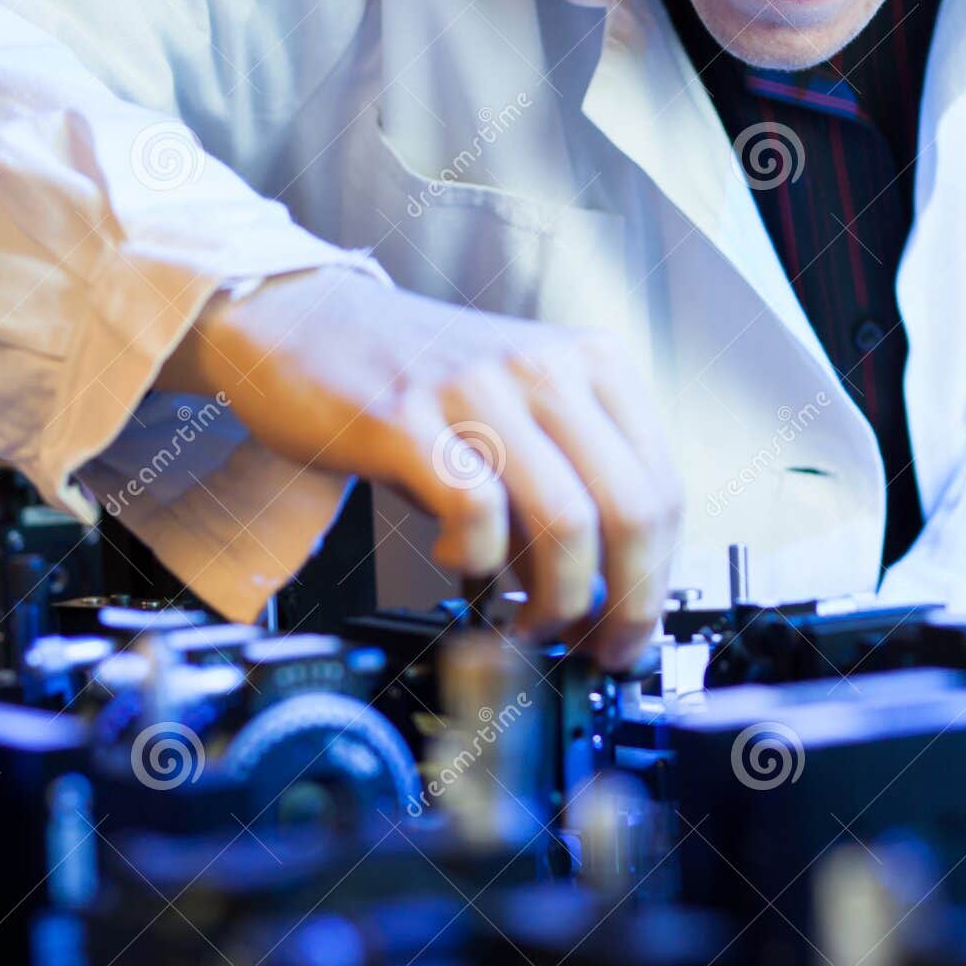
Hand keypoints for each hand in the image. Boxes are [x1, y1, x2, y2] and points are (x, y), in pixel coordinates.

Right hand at [160, 267, 682, 668]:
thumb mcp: (511, 419)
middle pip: (631, 510)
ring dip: (555, 600)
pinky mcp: (407, 419)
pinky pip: (474, 511)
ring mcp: (478, 389)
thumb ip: (560, 491)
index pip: (663, 487)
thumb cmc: (413, 378)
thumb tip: (602, 592)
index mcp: (590, 363)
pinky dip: (476, 562)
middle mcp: (545, 367)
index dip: (658, 578)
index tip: (635, 627)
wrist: (302, 318)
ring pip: (565, 520)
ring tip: (527, 624)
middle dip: (624, 604)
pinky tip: (456, 566)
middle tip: (596, 646)